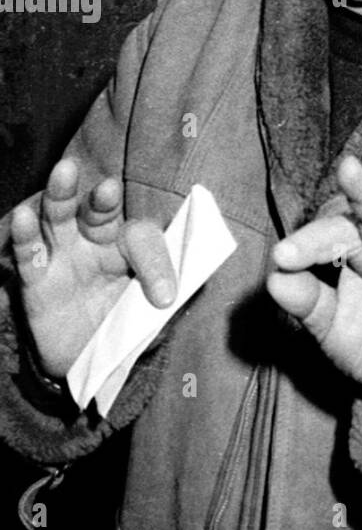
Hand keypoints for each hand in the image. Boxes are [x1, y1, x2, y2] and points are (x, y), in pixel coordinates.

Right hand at [10, 159, 175, 378]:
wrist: (85, 357)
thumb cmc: (122, 324)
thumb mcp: (148, 314)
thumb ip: (156, 299)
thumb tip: (168, 297)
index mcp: (129, 247)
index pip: (142, 239)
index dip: (155, 264)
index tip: (165, 299)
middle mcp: (95, 242)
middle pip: (97, 211)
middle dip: (102, 199)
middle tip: (110, 189)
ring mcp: (63, 256)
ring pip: (59, 216)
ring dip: (61, 194)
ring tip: (65, 171)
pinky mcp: (37, 278)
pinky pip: (30, 252)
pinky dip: (26, 234)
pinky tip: (24, 217)